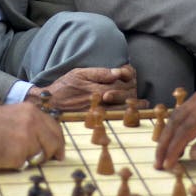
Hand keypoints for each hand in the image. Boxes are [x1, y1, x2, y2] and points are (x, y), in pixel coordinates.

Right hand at [0, 103, 64, 168]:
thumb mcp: (12, 114)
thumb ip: (28, 122)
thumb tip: (42, 136)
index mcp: (31, 111)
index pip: (54, 126)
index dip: (59, 140)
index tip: (59, 150)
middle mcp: (33, 123)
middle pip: (54, 142)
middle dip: (54, 152)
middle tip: (54, 159)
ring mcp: (29, 139)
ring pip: (40, 155)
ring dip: (31, 158)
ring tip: (13, 153)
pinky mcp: (21, 155)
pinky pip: (25, 164)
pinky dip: (17, 164)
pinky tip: (4, 156)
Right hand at [30, 65, 144, 110]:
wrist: (50, 106)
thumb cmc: (64, 87)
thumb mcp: (78, 73)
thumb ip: (99, 72)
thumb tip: (118, 72)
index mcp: (97, 87)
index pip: (122, 82)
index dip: (129, 76)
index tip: (130, 74)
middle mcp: (100, 102)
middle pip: (125, 95)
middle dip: (133, 90)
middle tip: (137, 86)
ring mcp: (99, 113)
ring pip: (124, 109)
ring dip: (135, 106)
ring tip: (144, 104)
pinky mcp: (97, 122)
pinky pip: (117, 119)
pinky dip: (127, 116)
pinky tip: (133, 114)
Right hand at [154, 76, 195, 170]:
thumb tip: (191, 154)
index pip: (183, 132)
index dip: (173, 149)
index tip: (166, 164)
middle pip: (173, 123)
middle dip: (163, 144)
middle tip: (157, 162)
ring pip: (174, 116)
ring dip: (166, 135)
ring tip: (163, 154)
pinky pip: (180, 111)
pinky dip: (174, 126)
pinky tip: (175, 138)